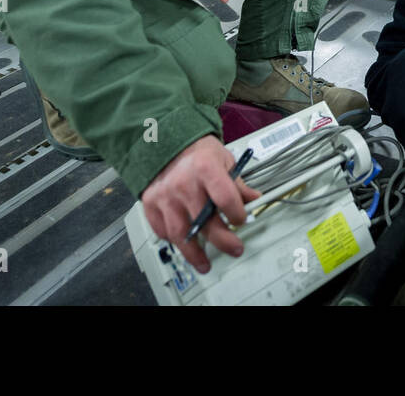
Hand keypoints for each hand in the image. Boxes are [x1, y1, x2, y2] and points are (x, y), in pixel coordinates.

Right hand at [141, 135, 261, 273]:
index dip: (237, 214)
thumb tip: (254, 200)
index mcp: (205, 168)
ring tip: (205, 263)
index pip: (225, 198)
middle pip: (205, 222)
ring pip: (180, 234)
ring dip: (194, 253)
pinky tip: (184, 242)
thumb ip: (237, 183)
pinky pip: (162, 230)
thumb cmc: (196, 151)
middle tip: (235, 249)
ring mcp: (165, 196)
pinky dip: (173, 240)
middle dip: (223, 241)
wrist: (164, 140)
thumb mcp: (223, 159)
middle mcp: (184, 184)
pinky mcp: (150, 204)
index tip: (241, 220)